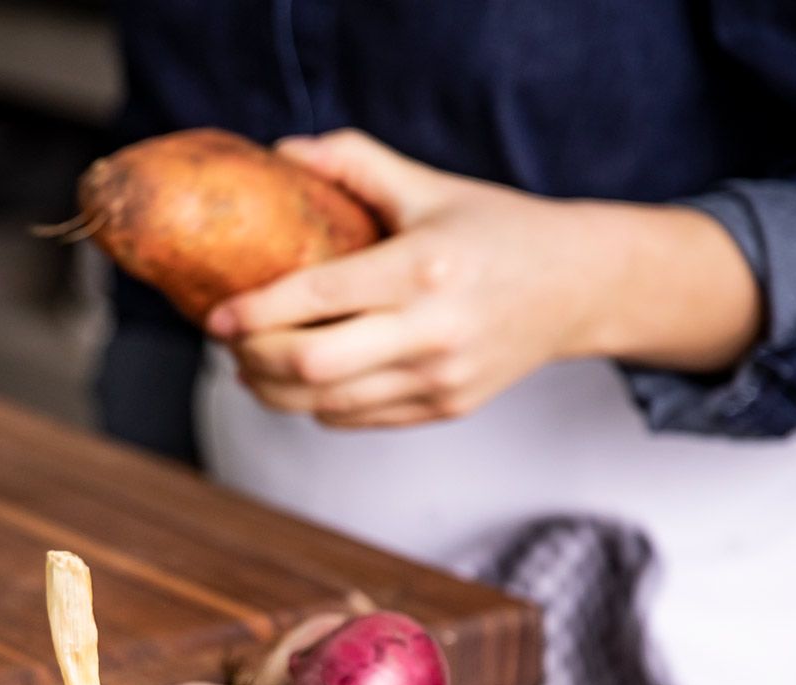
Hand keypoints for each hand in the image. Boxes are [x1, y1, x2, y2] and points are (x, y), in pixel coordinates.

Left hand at [206, 131, 761, 429]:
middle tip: (230, 341)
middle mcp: (432, 331)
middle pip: (310, 366)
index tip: (217, 316)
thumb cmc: (498, 231)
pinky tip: (299, 381)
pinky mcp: (444, 409)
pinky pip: (354, 421)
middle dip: (253, 358)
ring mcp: (439, 379)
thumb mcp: (430, 186)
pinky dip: (315, 406)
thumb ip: (356, 164)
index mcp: (424, 268)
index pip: (317, 298)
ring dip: (274, 390)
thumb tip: (284, 154)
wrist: (577, 287)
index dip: (255, 312)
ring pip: (325, 406)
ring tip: (250, 365)